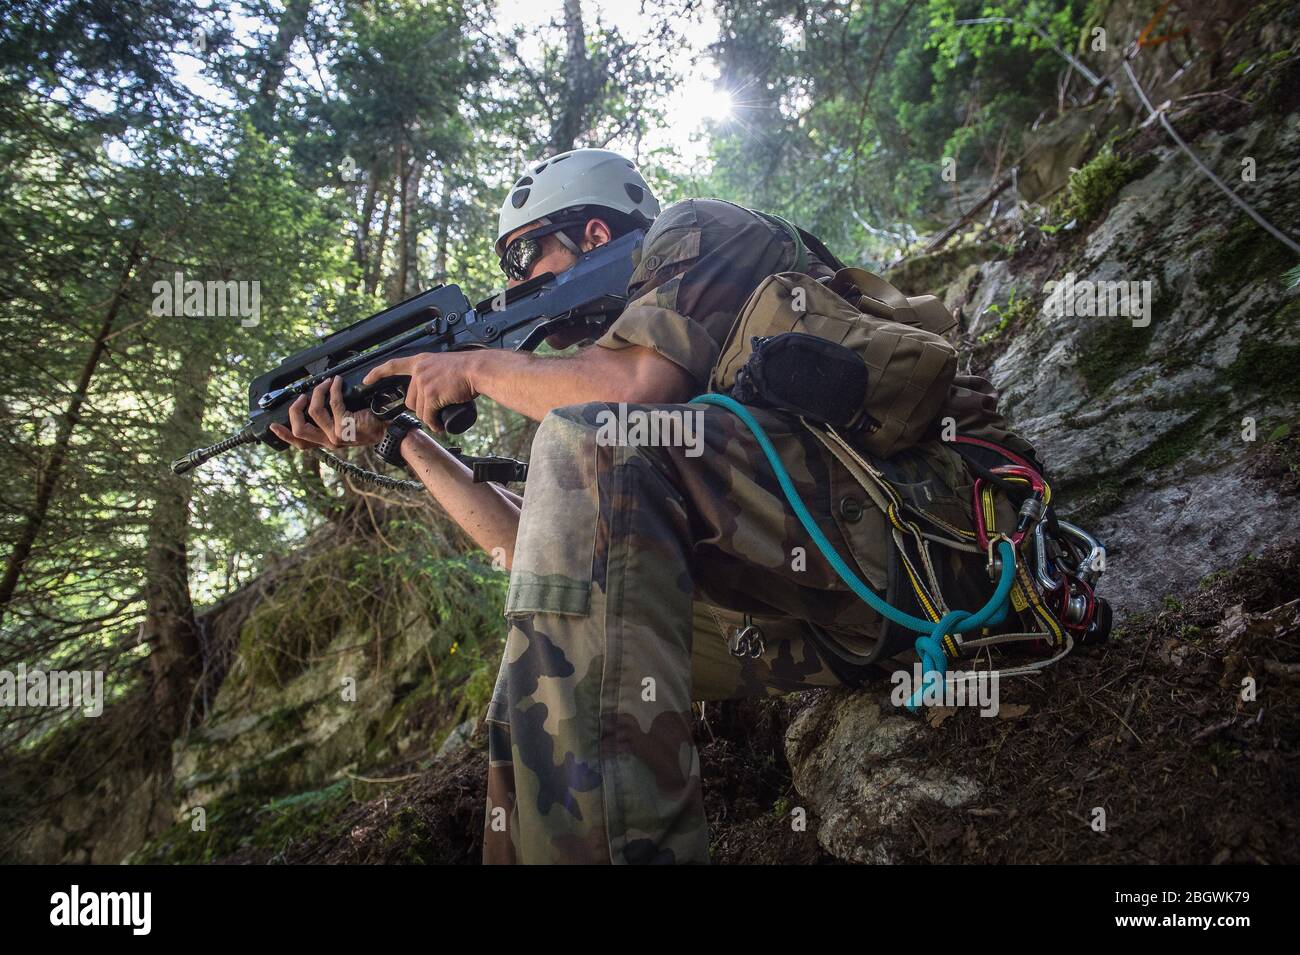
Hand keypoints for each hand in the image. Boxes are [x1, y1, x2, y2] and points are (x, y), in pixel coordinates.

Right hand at [269, 376, 386, 450]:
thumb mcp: (345, 426)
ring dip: (316, 393)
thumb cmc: (370, 424)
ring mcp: (337, 435)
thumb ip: (329, 422)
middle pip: (299, 429)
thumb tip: (312, 404)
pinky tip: (336, 382)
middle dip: (296, 410)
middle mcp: (329, 442)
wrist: (389, 430)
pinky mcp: (346, 425)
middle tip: (302, 397)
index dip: (284, 435)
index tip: (273, 425)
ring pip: (314, 412)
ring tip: (323, 384)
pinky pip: (333, 402)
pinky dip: (333, 389)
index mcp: (326, 442)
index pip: (300, 444)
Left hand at [362, 352, 478, 432]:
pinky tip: (439, 426)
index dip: (377, 373)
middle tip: (434, 412)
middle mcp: (419, 371)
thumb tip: (432, 389)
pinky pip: (428, 415)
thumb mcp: (444, 365)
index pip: (393, 365)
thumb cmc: (467, 369)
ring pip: (418, 409)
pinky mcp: (431, 394)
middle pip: (410, 398)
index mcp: (420, 361)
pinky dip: (434, 424)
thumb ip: (433, 373)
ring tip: (439, 418)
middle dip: (421, 409)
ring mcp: (424, 383)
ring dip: (428, 417)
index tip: (366, 379)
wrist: (477, 370)